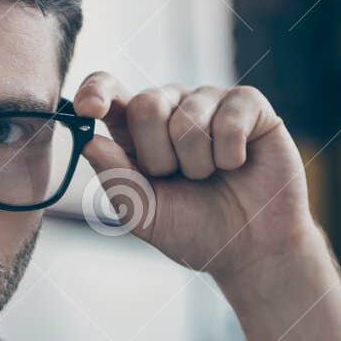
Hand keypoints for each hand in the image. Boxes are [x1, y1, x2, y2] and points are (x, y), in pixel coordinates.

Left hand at [72, 74, 315, 280]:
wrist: (252, 250)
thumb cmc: (196, 230)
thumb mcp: (146, 215)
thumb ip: (117, 179)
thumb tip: (90, 142)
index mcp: (137, 132)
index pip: (108, 91)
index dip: (96, 91)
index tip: (88, 110)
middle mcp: (172, 108)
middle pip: (147, 104)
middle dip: (159, 156)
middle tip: (178, 179)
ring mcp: (211, 102)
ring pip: (188, 117)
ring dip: (198, 163)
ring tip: (212, 176)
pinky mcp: (249, 105)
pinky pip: (229, 117)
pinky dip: (231, 154)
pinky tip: (239, 165)